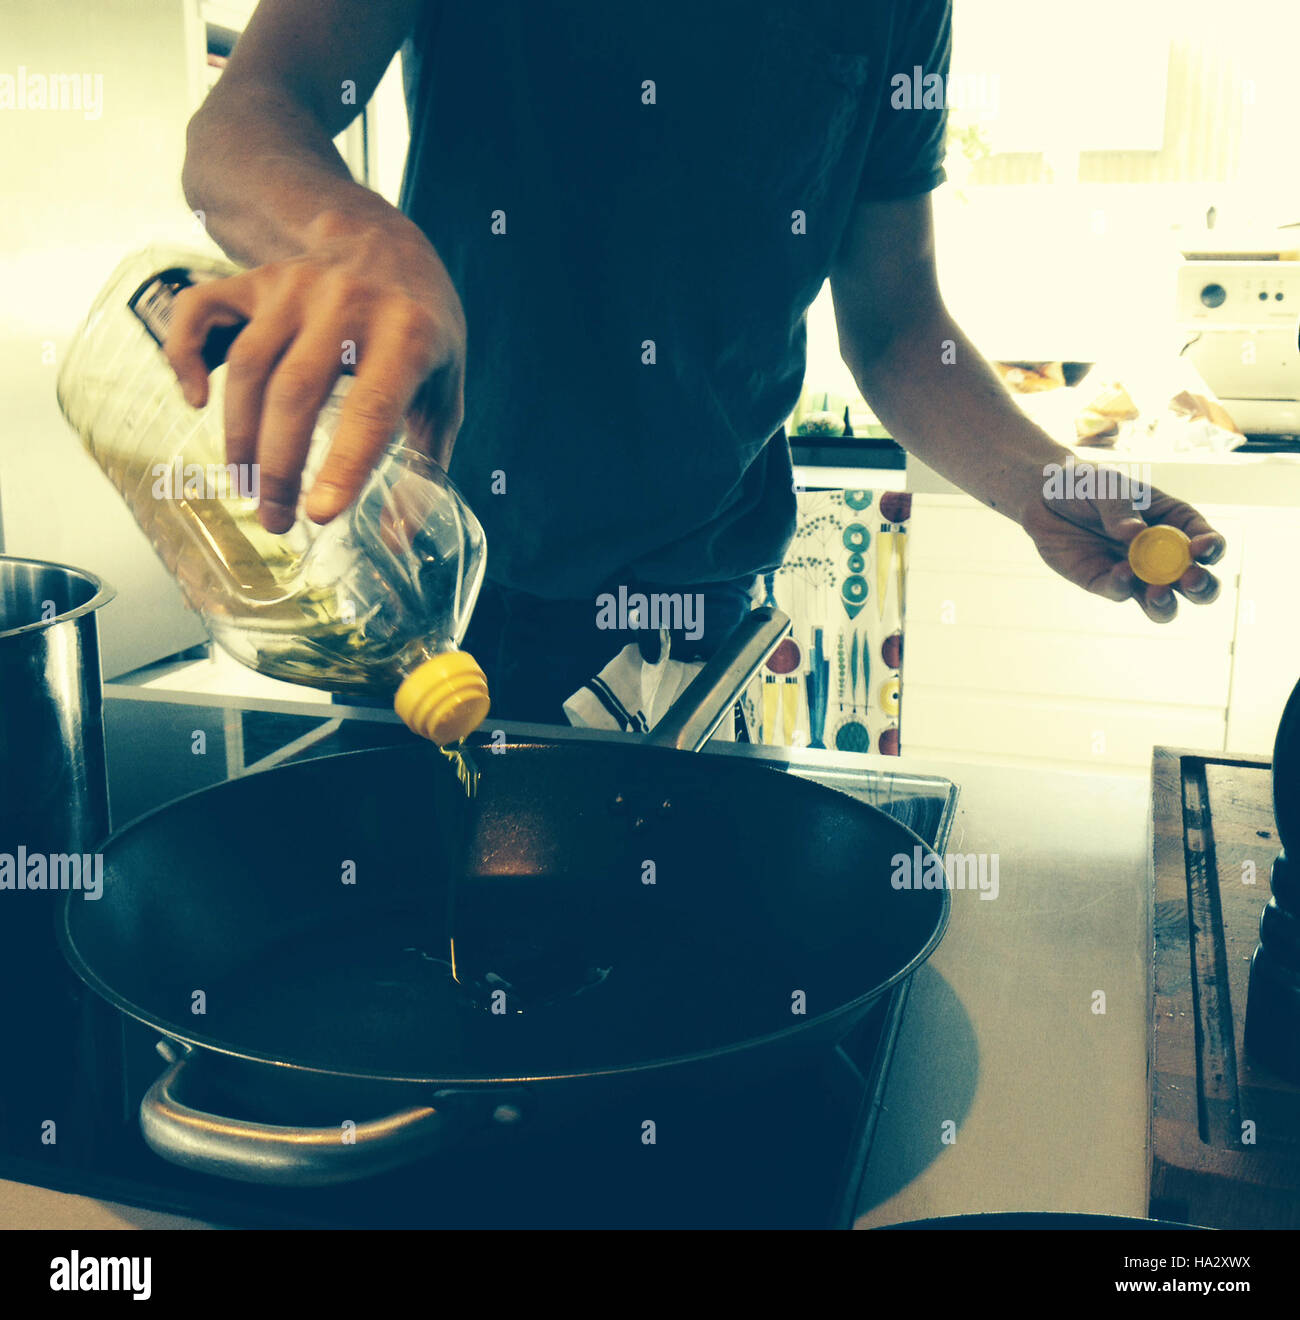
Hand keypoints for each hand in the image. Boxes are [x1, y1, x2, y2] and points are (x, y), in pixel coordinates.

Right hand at [163, 210, 464, 532]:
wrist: (387, 242)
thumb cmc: (419, 330)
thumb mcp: (444, 388)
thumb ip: (427, 461)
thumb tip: (399, 539)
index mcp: (408, 335)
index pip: (371, 409)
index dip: (344, 466)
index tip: (319, 515)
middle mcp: (348, 304)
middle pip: (296, 393)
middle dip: (278, 467)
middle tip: (275, 519)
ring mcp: (296, 287)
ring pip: (249, 366)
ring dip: (239, 436)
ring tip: (246, 486)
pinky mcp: (257, 280)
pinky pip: (201, 311)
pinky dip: (184, 354)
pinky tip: (195, 399)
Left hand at [1023, 459, 1225, 622]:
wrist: (1044, 497)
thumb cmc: (1087, 484)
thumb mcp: (1107, 487)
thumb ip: (1121, 509)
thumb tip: (1135, 533)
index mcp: (1175, 522)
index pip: (1206, 541)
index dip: (1212, 548)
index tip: (1202, 548)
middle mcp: (1162, 554)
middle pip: (1197, 583)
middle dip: (1202, 587)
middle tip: (1191, 580)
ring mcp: (1137, 573)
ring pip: (1164, 602)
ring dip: (1167, 604)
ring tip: (1157, 594)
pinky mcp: (1107, 583)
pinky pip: (1122, 593)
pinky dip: (1123, 587)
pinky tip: (1120, 573)